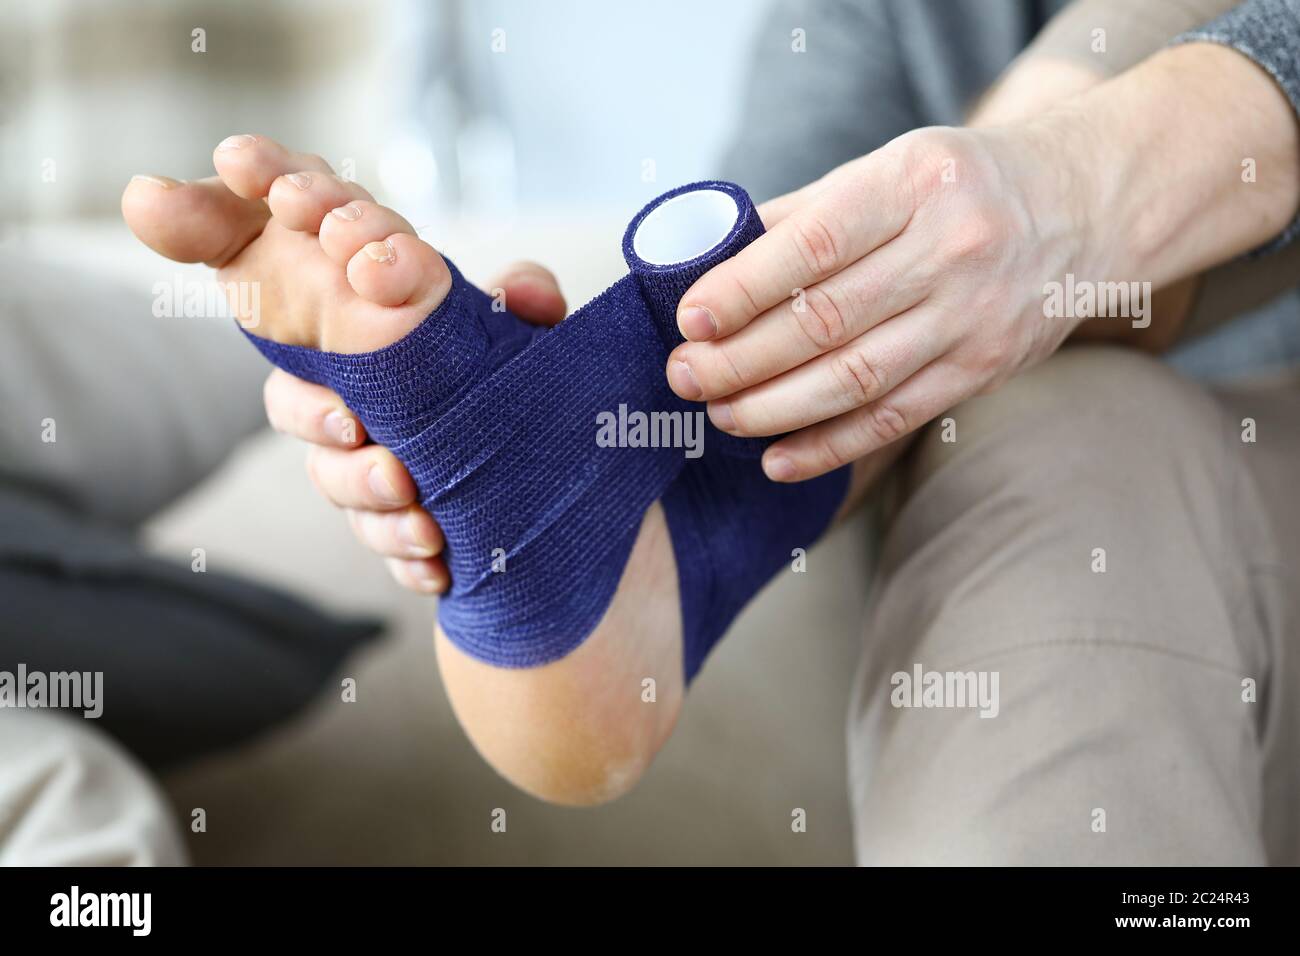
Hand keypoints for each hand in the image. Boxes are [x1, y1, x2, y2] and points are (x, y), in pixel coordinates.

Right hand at [263, 261, 568, 593]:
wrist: (561, 445)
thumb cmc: (514, 366)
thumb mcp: (521, 326)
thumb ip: (522, 298)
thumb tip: (528, 296)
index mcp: (365, 372)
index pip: (302, 384)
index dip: (309, 407)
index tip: (351, 422)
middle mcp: (362, 432)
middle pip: (320, 460)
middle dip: (350, 474)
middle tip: (396, 477)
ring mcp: (385, 490)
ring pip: (356, 514)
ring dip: (385, 526)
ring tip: (427, 529)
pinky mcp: (417, 538)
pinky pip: (400, 564)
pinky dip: (415, 570)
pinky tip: (441, 573)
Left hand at [666, 121, 1100, 480]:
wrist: (1084, 208)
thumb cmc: (959, 187)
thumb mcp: (890, 168)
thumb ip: (804, 215)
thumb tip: (708, 258)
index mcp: (914, 183)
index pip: (813, 244)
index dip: (744, 288)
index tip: (690, 320)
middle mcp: (952, 248)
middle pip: (826, 321)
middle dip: (741, 358)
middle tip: (685, 376)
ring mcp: (974, 315)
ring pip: (856, 379)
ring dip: (774, 408)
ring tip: (719, 414)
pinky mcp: (985, 368)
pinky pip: (894, 418)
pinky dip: (829, 447)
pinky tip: (777, 459)